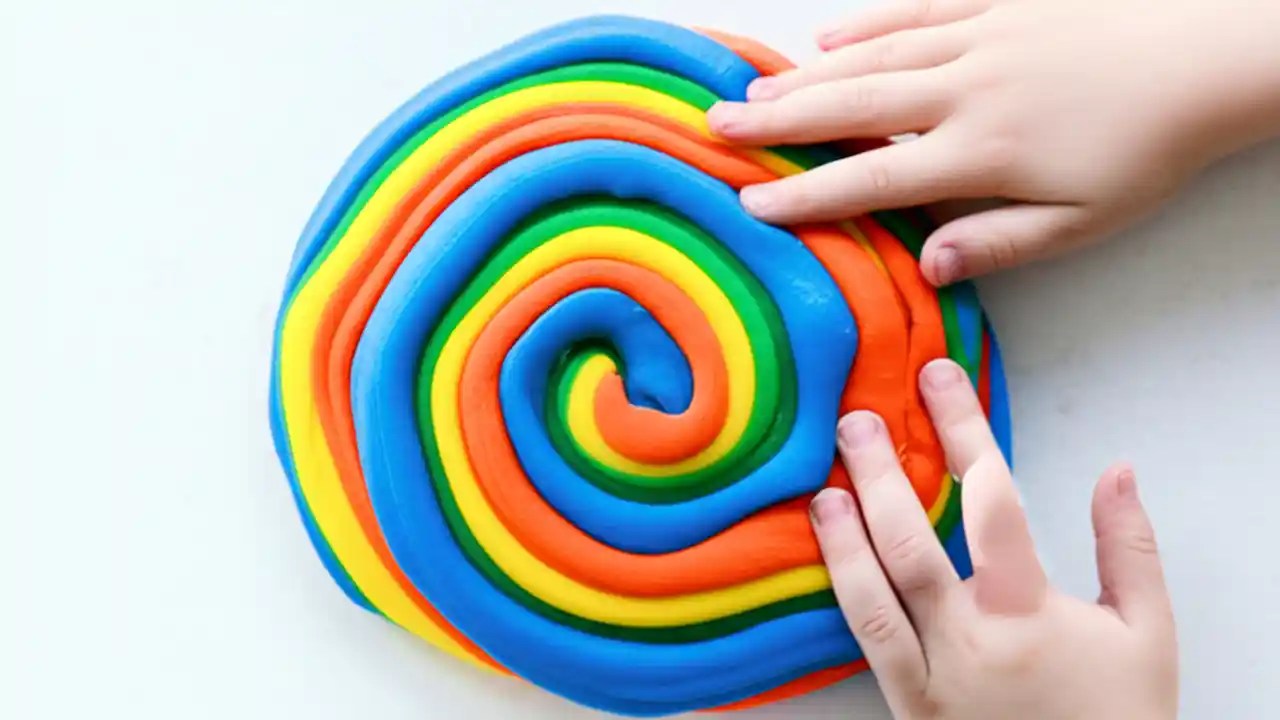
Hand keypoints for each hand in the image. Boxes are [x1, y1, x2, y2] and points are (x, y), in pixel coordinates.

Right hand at [709, 0, 1279, 284]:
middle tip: (717, 127)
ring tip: (750, 87)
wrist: (1209, 56)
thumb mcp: (1083, 220)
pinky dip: (869, 20)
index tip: (751, 203)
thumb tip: (924, 264)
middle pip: (853, 104)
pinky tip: (828, 33)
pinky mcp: (1001, 3)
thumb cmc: (1147, 149)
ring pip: (874, 54)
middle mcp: (967, 89)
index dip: (806, 192)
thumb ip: (999, 242)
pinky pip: (919, 8)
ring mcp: (981, 36)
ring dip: (806, 73)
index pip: (873, 174)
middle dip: (779, 119)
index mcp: (983, 150)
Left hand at [810, 359, 1177, 718]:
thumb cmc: (1120, 715)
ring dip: (843, 538)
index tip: (938, 379)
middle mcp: (970, 641)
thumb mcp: (1146, 631)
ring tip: (824, 489)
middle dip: (881, 475)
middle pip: (911, 544)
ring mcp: (931, 678)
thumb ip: (1129, 547)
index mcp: (1030, 612)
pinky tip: (828, 556)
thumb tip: (1118, 470)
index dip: (963, 431)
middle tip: (857, 422)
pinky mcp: (909, 708)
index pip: (991, 502)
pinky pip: (866, 645)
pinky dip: (842, 594)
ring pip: (873, 597)